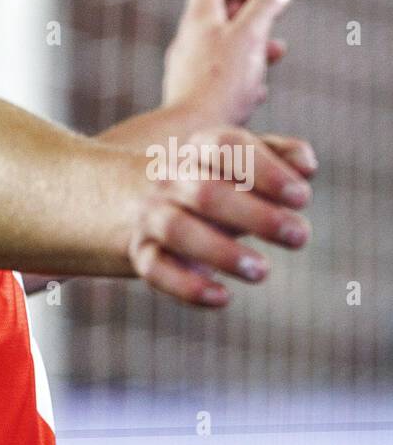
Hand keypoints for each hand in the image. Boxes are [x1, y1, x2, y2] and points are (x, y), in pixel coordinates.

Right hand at [128, 128, 316, 307]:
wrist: (138, 192)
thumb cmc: (212, 179)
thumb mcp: (242, 161)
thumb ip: (279, 155)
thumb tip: (307, 166)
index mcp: (199, 150)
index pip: (225, 147)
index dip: (264, 170)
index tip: (302, 197)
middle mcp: (171, 179)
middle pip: (206, 192)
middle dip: (255, 215)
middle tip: (299, 236)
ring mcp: (152, 216)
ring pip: (177, 230)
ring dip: (221, 251)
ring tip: (263, 271)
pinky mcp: (144, 254)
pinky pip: (155, 270)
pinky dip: (187, 286)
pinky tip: (223, 297)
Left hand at [162, 0, 295, 125]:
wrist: (191, 134)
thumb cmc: (221, 84)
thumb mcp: (250, 37)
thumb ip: (266, 8)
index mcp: (199, 19)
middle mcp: (190, 40)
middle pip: (219, 11)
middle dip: (253, 9)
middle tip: (276, 14)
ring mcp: (190, 67)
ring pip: (224, 45)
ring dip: (253, 43)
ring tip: (277, 52)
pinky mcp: (196, 95)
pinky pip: (221, 75)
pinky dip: (244, 74)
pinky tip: (258, 92)